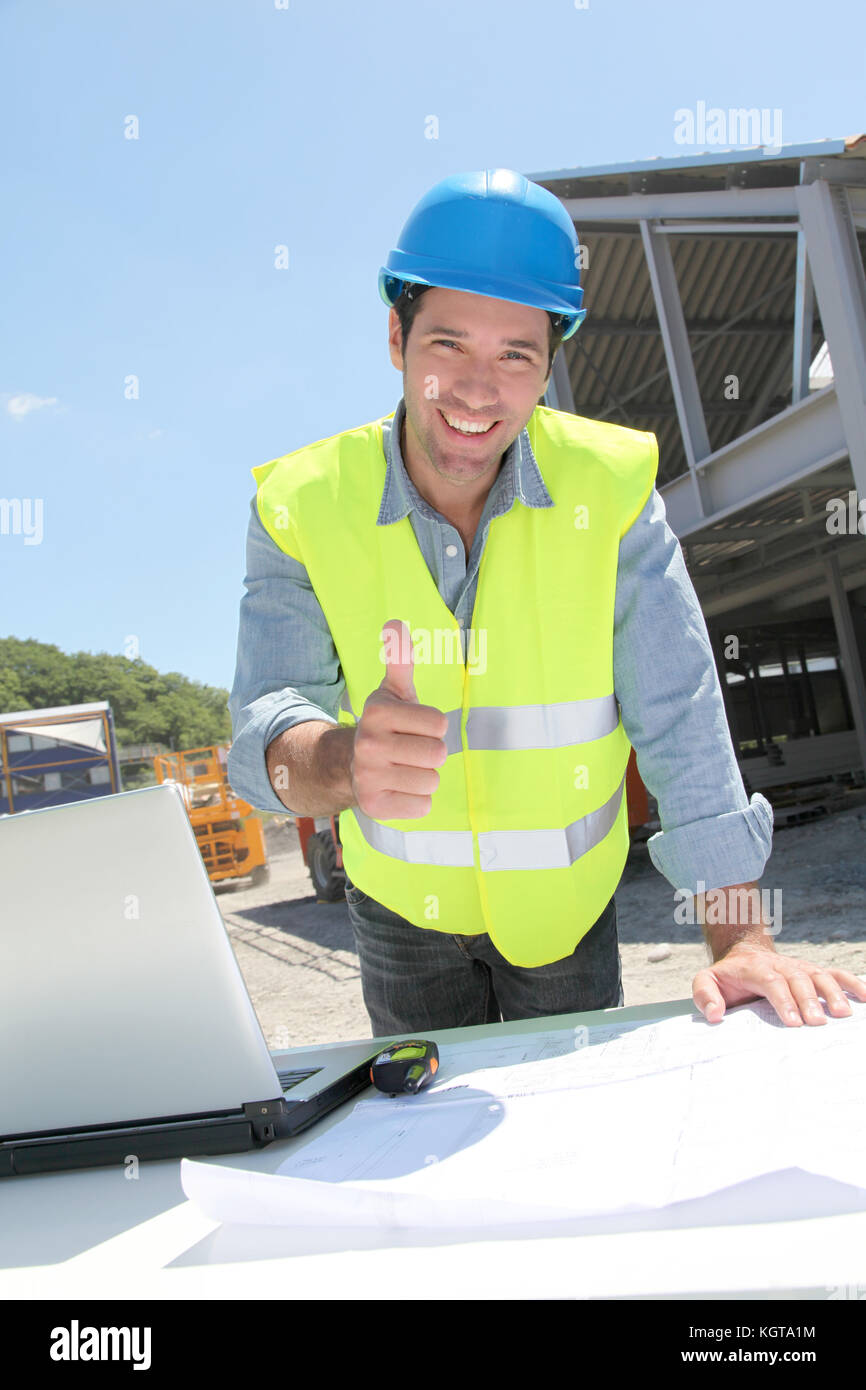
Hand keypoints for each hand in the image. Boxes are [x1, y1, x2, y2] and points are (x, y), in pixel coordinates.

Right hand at [350, 618, 448, 820]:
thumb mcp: (393, 691)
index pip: (439, 724)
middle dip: (430, 753)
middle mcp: (368, 744)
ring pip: (431, 782)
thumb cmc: (387, 725)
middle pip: (437, 754)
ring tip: (405, 769)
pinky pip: (422, 806)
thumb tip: (394, 623)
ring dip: (424, 777)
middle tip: (410, 751)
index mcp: (377, 712)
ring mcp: (368, 777)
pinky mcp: (374, 806)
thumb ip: (399, 658)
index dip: (433, 726)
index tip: (413, 727)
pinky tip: (399, 789)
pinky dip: (416, 800)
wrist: (352, 765)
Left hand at [692, 940, 865, 1025]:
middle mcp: (782, 966)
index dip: (783, 1000)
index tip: (793, 1023)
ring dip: (833, 993)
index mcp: (756, 969)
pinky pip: (835, 975)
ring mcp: (800, 968)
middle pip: (798, 980)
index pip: (772, 982)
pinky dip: (851, 983)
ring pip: (820, 976)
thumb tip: (714, 1015)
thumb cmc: (727, 976)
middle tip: (818, 1024)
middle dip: (809, 1001)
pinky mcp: (812, 972)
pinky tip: (865, 998)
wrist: (744, 954)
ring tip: (843, 1015)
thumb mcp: (706, 980)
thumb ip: (705, 995)